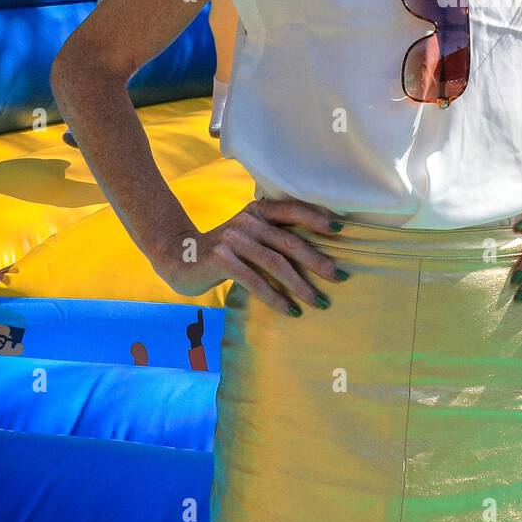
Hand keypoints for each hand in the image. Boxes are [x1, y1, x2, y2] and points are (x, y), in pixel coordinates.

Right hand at [151, 197, 346, 315]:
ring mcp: (233, 239)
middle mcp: (247, 221)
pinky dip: (276, 297)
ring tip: (319, 302)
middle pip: (289, 241)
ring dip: (301, 285)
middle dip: (318, 260)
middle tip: (340, 277)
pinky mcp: (221, 260)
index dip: (318, 218)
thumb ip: (273, 232)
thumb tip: (316, 248)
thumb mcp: (248, 233)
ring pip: (275, 263)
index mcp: (257, 210)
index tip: (342, 229)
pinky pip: (255, 281)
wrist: (179, 256)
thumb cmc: (225, 249)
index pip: (292, 210)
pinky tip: (290, 310)